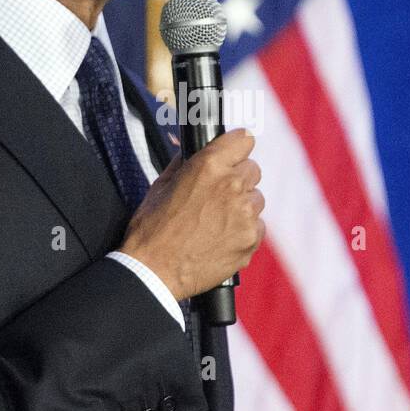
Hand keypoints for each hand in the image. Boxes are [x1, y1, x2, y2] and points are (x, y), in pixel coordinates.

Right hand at [119, 128, 265, 301]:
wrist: (154, 271)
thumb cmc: (152, 229)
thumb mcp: (161, 185)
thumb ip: (184, 163)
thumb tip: (195, 150)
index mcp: (209, 166)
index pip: (243, 139)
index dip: (237, 146)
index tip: (234, 153)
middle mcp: (232, 186)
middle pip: (252, 169)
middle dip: (237, 178)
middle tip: (218, 194)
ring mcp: (245, 214)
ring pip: (256, 198)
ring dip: (242, 205)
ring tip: (217, 220)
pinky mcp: (250, 239)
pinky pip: (257, 226)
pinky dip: (244, 230)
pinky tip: (222, 237)